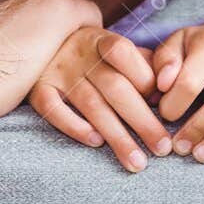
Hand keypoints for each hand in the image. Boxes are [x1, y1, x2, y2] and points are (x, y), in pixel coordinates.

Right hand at [0, 0, 101, 125]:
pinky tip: (84, 53)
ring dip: (54, 28)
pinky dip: (85, 32)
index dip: (5, 13)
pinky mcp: (59, 11)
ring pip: (57, 5)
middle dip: (29, 19)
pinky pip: (86, 14)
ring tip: (53, 55)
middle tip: (25, 49)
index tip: (3, 33)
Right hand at [29, 29, 168, 171]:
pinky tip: (95, 142)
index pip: (125, 54)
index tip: (166, 107)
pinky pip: (52, 108)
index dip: (146, 79)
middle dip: (142, 121)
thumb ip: (142, 64)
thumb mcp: (116, 48)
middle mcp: (80, 55)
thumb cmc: (93, 52)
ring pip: (91, 105)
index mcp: (102, 41)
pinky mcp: (38, 88)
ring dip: (117, 136)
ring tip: (137, 162)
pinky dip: (73, 125)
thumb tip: (165, 93)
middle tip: (162, 149)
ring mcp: (57, 72)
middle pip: (115, 87)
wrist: (45, 41)